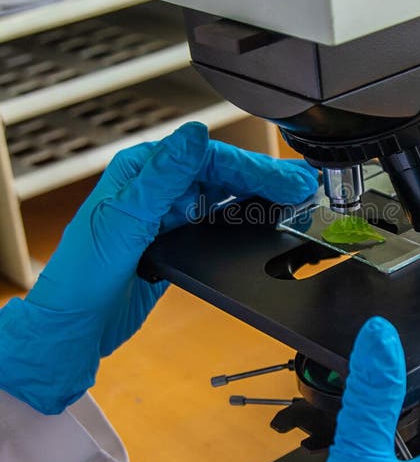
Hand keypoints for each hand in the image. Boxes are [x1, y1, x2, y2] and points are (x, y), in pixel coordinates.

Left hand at [0, 122, 317, 414]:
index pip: (206, 158)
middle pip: (219, 175)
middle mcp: (155, 189)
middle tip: (303, 186)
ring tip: (293, 199)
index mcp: (140, 172)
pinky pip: (215, 225)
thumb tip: (193, 134)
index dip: (250, 166)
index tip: (285, 178)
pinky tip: (264, 222)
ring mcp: (166, 217)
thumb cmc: (82, 274)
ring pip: (221, 197)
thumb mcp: (125, 220)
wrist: (74, 327)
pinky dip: (242, 222)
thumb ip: (162, 177)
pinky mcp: (175, 245)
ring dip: (256, 197)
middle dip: (263, 179)